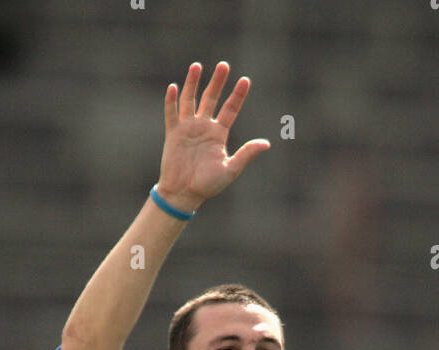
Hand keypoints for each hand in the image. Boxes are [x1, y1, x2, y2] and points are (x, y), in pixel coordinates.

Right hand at [156, 62, 270, 212]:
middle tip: (224, 65)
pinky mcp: (173, 134)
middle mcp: (204, 127)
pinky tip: (174, 87)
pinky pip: (172, 114)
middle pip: (211, 98)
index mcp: (218, 134)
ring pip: (190, 100)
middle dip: (217, 82)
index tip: (245, 80)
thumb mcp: (231, 169)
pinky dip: (172, 101)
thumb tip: (267, 144)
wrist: (184, 194)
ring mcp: (188, 128)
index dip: (238, 95)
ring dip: (193, 83)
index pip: (230, 109)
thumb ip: (246, 154)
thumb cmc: (208, 185)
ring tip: (197, 66)